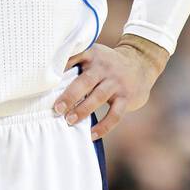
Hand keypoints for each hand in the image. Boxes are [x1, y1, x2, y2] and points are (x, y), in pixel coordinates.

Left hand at [53, 36, 168, 140]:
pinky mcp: (127, 97)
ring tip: (69, 121)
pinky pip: (115, 114)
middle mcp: (104, 67)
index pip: (75, 58)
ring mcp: (117, 82)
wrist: (141, 63)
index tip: (47, 82)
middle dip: (70, 96)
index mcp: (93, 54)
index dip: (61, 68)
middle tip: (57, 109)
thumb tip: (47, 82)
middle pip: (85, 82)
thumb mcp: (94, 55)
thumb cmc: (107, 64)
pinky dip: (103, 126)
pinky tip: (91, 135)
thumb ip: (76, 63)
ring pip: (98, 97)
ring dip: (83, 110)